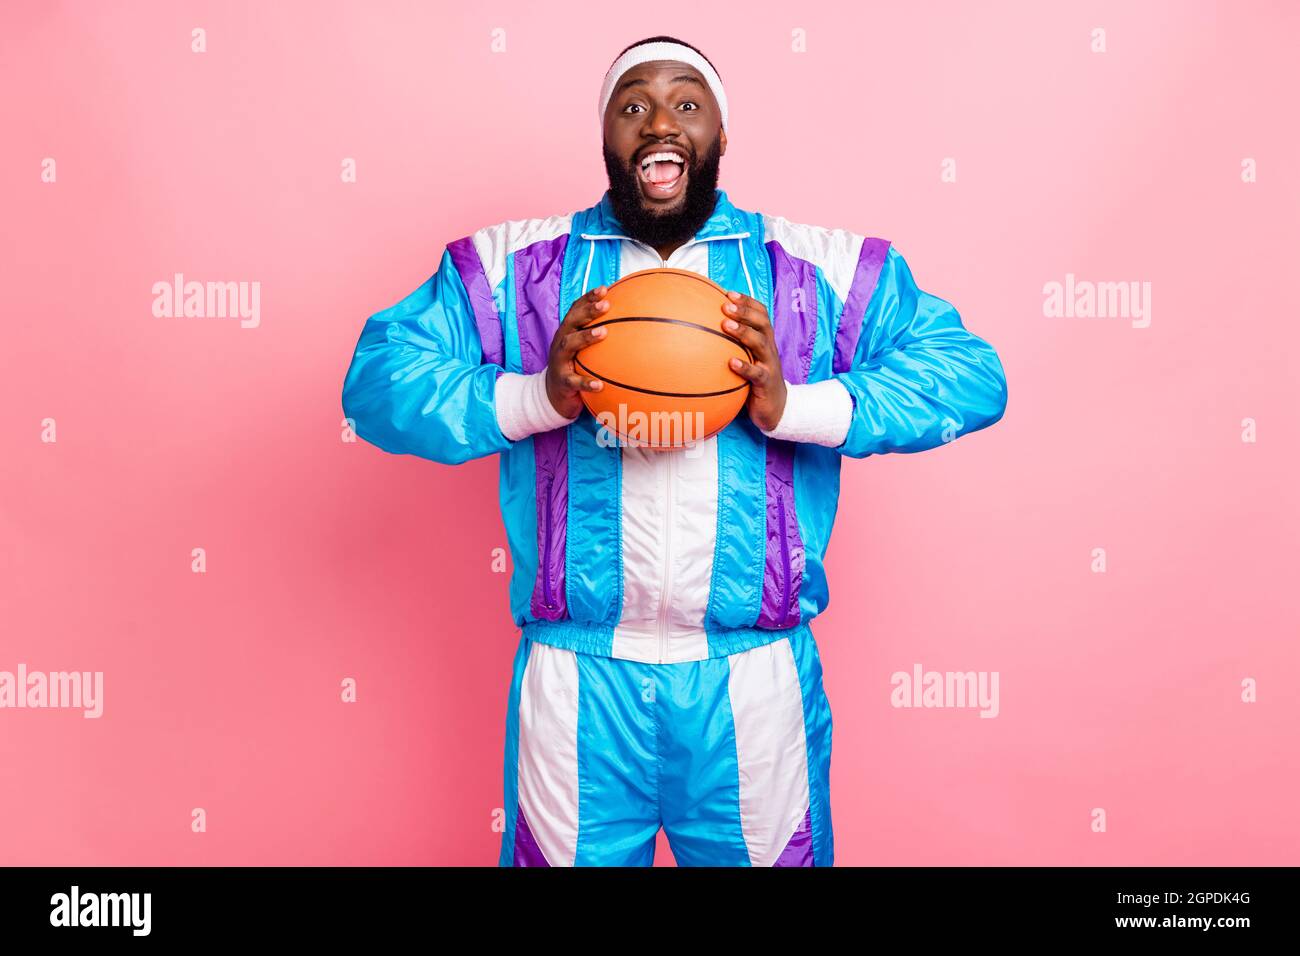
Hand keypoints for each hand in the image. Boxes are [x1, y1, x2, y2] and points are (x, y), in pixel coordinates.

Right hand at [546, 286, 608, 418]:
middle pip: (572, 321)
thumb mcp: (583, 350)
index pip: (576, 310)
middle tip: (606, 305)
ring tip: (603, 332)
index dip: (588, 298)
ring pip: (569, 345)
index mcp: (568, 332)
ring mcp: (560, 361)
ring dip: (586, 337)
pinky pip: (574, 381)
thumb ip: (599, 335)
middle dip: (588, 311)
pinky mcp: (562, 382)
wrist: (552, 395)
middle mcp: (561, 342)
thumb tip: (630, 325)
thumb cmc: (574, 366)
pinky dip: (586, 382)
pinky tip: (600, 385)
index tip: (605, 289)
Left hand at [721, 291, 786, 431]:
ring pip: (761, 344)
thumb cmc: (755, 380)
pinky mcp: (767, 383)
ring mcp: (770, 365)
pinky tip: (731, 363)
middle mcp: (769, 349)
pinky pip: (757, 374)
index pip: (761, 314)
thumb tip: (703, 332)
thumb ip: (733, 345)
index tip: (728, 293)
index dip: (747, 302)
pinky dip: (745, 367)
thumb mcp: (747, 359)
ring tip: (726, 325)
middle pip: (762, 323)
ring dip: (744, 332)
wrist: (776, 408)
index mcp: (765, 340)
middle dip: (745, 312)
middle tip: (725, 306)